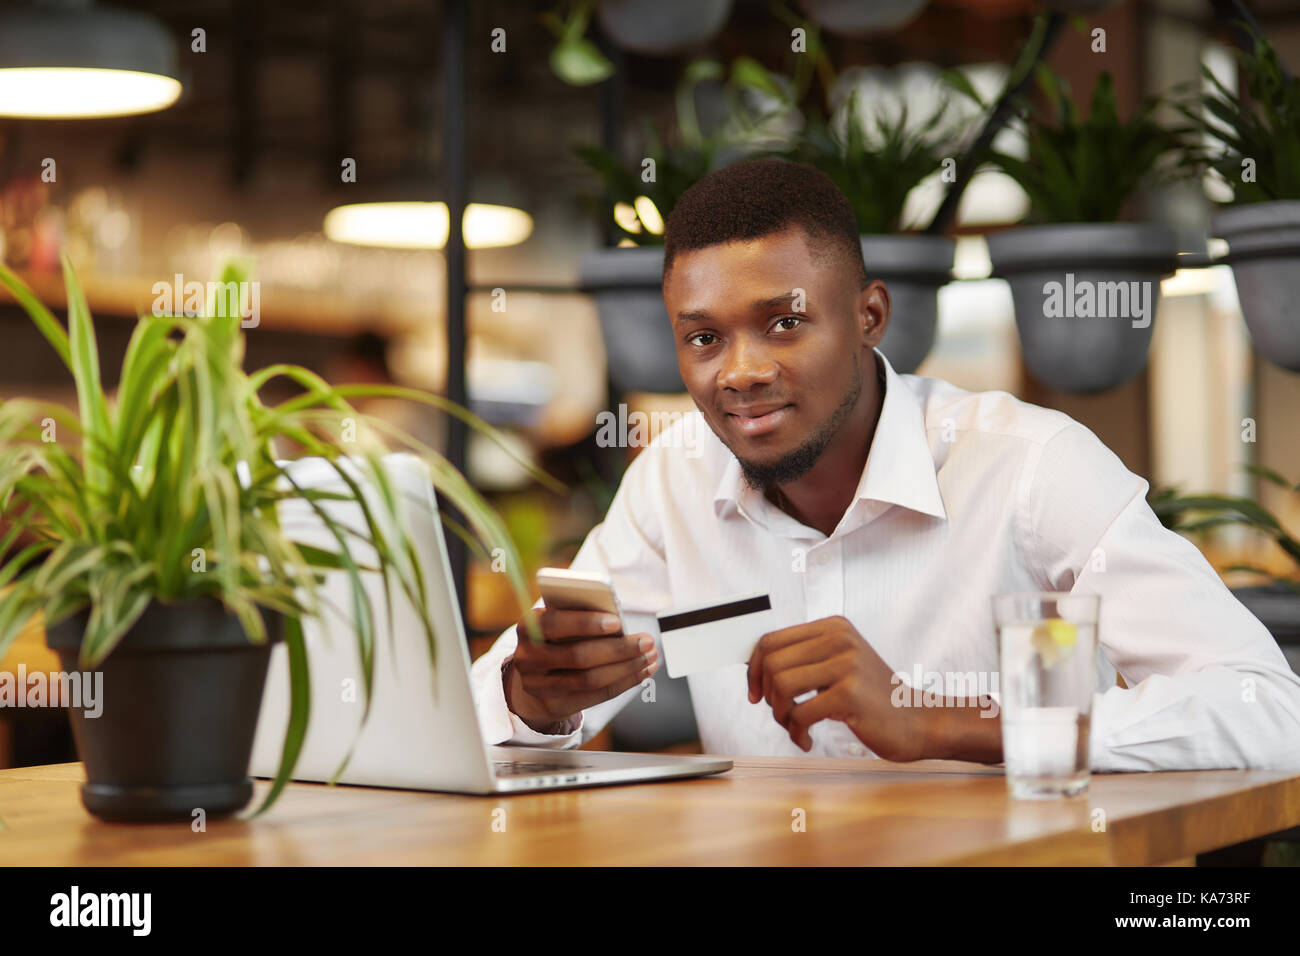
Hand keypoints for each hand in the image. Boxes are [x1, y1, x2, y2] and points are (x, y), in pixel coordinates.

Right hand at [505, 606, 658, 733]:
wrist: (535, 675)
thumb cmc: (556, 638)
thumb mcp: (560, 623)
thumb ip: (581, 618)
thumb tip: (620, 624)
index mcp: (529, 627)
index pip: (555, 623)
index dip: (586, 623)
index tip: (617, 622)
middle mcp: (529, 657)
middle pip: (579, 656)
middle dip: (618, 649)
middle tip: (646, 641)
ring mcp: (540, 685)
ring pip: (591, 679)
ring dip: (627, 668)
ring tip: (649, 657)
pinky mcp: (556, 704)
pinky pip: (597, 695)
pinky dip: (624, 682)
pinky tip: (642, 671)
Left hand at [746, 615, 928, 760]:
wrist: (915, 720)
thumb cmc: (870, 698)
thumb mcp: (838, 665)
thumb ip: (804, 659)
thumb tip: (754, 667)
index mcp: (832, 627)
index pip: (771, 639)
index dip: (754, 669)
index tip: (754, 693)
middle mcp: (839, 638)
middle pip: (772, 662)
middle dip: (766, 695)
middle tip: (780, 714)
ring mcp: (846, 664)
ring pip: (780, 686)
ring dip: (780, 715)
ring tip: (795, 727)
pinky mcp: (850, 693)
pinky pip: (799, 714)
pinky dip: (796, 733)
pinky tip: (806, 740)